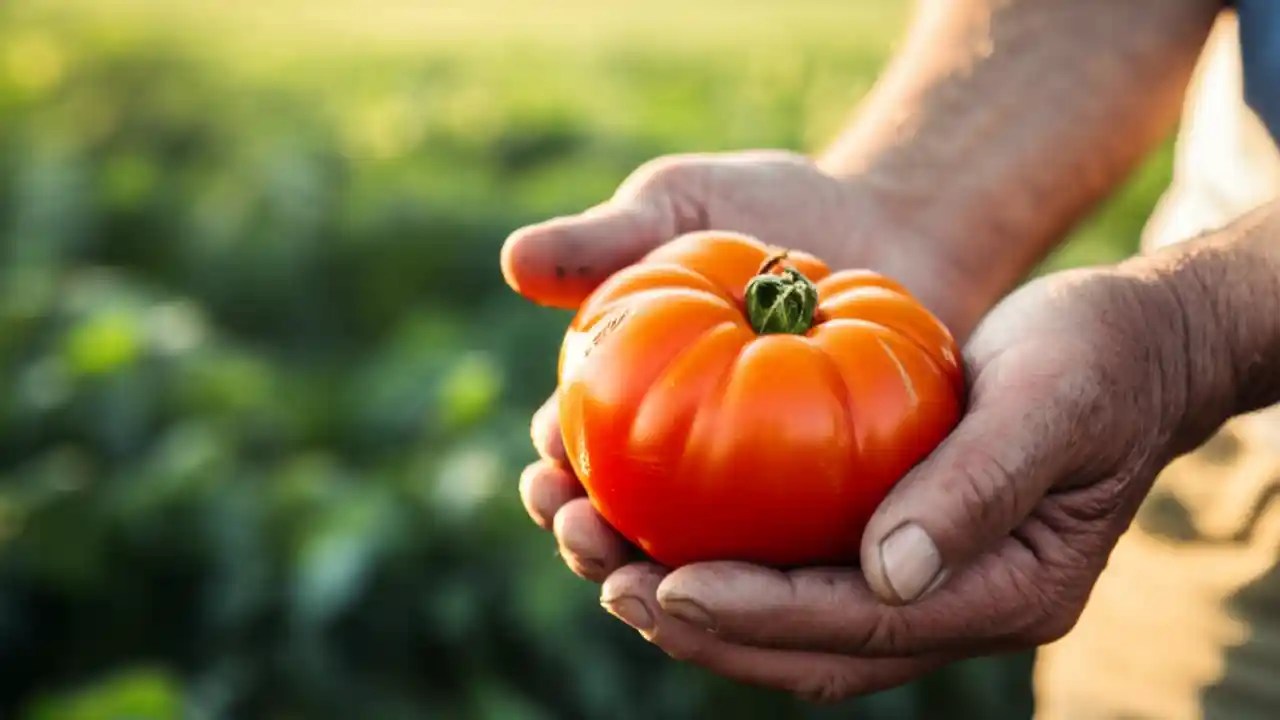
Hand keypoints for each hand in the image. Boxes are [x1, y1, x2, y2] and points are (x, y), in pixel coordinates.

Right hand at [505, 150, 982, 581]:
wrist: (878, 225)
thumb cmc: (761, 207)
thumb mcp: (677, 205)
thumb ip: (604, 238)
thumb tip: (515, 261)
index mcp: (621, 398)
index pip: (567, 454)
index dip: (550, 478)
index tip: (548, 479)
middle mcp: (671, 457)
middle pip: (617, 523)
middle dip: (589, 546)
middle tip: (590, 542)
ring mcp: (743, 494)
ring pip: (692, 560)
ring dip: (662, 582)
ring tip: (655, 583)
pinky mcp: (814, 511)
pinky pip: (785, 555)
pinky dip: (766, 573)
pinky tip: (765, 582)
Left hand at [594, 262, 1208, 700]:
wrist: (1131, 346)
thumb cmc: (1099, 357)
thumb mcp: (1053, 401)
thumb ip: (980, 485)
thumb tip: (891, 573)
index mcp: (1005, 593)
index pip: (865, 626)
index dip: (761, 615)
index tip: (667, 584)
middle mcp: (955, 607)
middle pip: (810, 649)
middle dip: (699, 625)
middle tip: (599, 574)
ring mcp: (922, 583)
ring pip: (790, 624)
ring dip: (690, 602)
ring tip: (596, 550)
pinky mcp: (890, 542)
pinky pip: (794, 571)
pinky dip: (720, 556)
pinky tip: (650, 518)